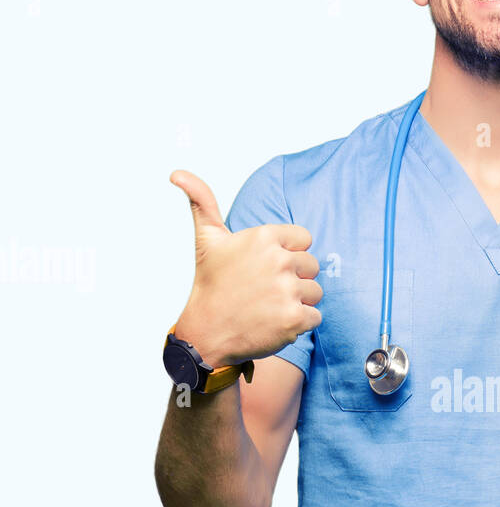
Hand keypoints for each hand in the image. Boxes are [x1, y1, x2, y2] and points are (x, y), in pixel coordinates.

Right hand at [169, 170, 322, 366]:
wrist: (206, 332)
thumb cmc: (210, 284)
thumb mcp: (207, 239)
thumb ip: (202, 201)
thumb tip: (176, 173)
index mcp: (264, 237)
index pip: (304, 239)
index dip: (288, 254)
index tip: (266, 267)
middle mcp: (278, 261)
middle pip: (312, 266)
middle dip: (294, 279)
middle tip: (265, 290)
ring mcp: (287, 291)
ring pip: (315, 292)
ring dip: (298, 302)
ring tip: (270, 306)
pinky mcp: (294, 318)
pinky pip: (316, 317)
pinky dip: (300, 323)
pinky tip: (275, 322)